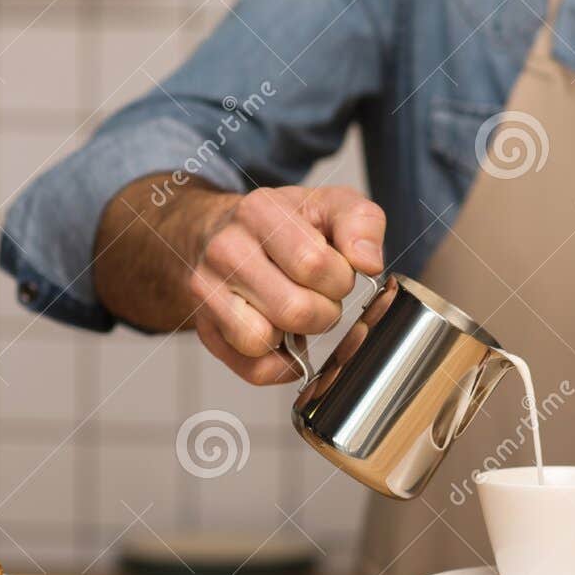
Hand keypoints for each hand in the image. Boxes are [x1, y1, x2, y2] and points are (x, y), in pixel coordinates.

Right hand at [186, 185, 385, 384]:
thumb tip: (368, 262)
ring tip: (296, 314)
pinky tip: (285, 339)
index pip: (313, 264)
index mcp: (259, 212)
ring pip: (262, 341)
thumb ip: (361, 223)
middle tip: (320, 297)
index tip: (336, 273)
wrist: (222, 231)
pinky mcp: (206, 330)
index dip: (339, 279)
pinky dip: (280, 364)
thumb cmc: (282, 224)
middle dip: (324, 312)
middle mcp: (225, 250)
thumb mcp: (329, 205)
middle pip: (294, 310)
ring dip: (295, 337)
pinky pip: (253, 369)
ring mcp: (207, 292)